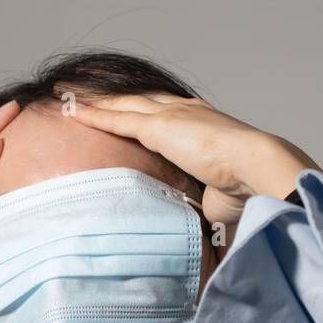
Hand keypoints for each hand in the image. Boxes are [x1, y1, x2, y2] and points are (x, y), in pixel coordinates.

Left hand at [67, 94, 317, 231]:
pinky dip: (93, 114)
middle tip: (83, 92)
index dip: (140, 111)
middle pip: (138, 100)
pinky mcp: (159, 126)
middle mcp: (185, 113)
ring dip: (94, 100)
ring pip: (123, 103)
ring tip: (66, 95)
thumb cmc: (245, 187)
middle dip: (111, 97)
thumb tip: (202, 230)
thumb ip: (202, 201)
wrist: (255, 168)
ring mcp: (171, 116)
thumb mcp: (217, 193)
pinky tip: (72, 109)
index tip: (124, 112)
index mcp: (202, 125)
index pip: (163, 114)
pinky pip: (117, 118)